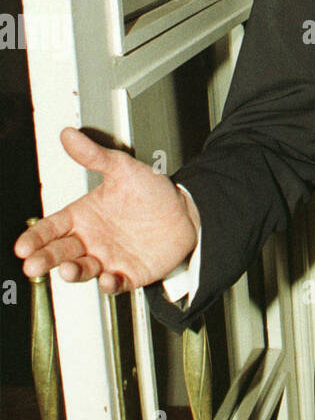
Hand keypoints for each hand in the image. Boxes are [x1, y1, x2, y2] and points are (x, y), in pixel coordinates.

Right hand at [14, 127, 199, 293]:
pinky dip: (108, 284)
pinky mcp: (129, 273)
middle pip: (60, 252)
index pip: (52, 228)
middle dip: (45, 259)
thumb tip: (69, 135)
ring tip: (68, 269)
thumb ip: (94, 156)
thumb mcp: (122, 169)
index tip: (23, 245)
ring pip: (83, 270)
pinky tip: (106, 279)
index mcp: (84, 216)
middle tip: (32, 264)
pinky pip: (115, 283)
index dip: (36, 237)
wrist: (187, 211)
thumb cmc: (152, 191)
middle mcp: (92, 240)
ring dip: (74, 272)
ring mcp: (109, 258)